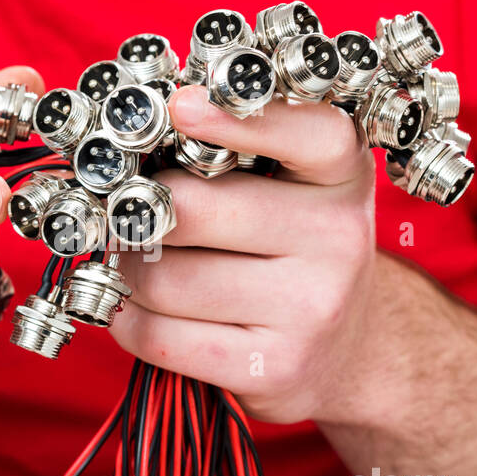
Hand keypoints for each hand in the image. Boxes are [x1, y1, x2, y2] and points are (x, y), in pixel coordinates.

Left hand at [110, 85, 375, 423]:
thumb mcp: (296, 186)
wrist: (350, 348)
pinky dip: (127, 319)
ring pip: (163, 279)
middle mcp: (337, 239)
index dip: (237, 118)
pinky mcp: (273, 369)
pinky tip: (140, 309)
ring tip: (140, 264)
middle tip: (126, 214)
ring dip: (127, 270)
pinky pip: (159, 336)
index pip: (305, 134)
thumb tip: (133, 147)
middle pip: (192, 211)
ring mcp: (309, 310)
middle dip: (140, 212)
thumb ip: (235, 154)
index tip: (182, 106)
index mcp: (341, 175)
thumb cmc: (294, 249)